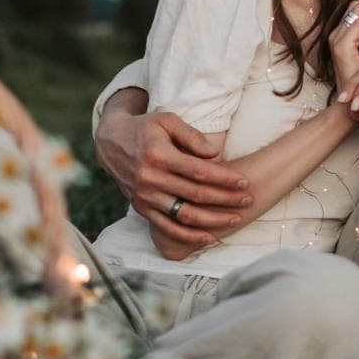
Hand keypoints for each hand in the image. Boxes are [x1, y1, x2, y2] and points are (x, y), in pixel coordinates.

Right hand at [95, 104, 250, 252]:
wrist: (110, 142)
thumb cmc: (145, 128)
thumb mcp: (167, 120)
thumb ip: (191, 135)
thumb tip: (215, 154)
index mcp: (157, 155)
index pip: (199, 171)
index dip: (224, 178)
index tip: (244, 182)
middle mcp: (149, 178)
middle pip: (195, 194)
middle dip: (225, 199)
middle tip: (248, 200)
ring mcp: (144, 196)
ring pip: (184, 215)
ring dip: (212, 221)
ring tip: (235, 220)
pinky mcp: (140, 208)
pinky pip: (167, 227)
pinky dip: (189, 236)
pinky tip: (210, 238)